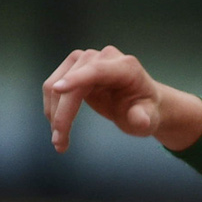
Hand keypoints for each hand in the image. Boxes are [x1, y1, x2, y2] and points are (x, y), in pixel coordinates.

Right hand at [42, 46, 201, 153]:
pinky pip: (54, 85)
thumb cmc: (146, 110)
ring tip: (59, 141)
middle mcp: (104, 58)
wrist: (140, 103)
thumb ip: (144, 118)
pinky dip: (52, 108)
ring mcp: (86, 60)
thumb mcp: (150, 119)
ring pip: (56, 84)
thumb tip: (139, 120)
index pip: (97, 70)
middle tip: (59, 143)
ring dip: (53, 113)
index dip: (77, 79)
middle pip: (73, 82)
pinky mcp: (74, 67)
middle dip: (62, 113)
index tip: (58, 90)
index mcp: (126, 67)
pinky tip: (58, 127)